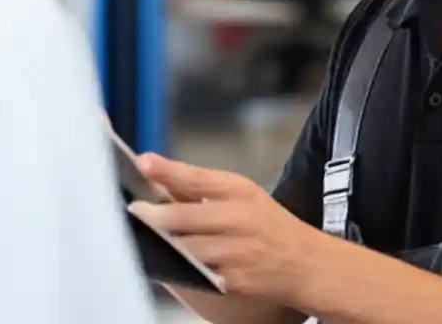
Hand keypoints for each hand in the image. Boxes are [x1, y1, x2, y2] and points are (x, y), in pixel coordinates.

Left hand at [127, 152, 324, 302]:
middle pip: (183, 216)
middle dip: (152, 215)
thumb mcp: (242, 195)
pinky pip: (197, 273)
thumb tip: (157, 176)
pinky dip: (181, 267)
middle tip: (135, 211)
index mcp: (239, 190)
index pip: (194, 177)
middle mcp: (239, 218)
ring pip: (185, 248)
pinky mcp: (234, 280)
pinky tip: (171, 261)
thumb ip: (200, 188)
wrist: (306, 263)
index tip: (142, 163)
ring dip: (163, 244)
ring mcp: (237, 251)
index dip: (165, 170)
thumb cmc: (268, 225)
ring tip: (148, 237)